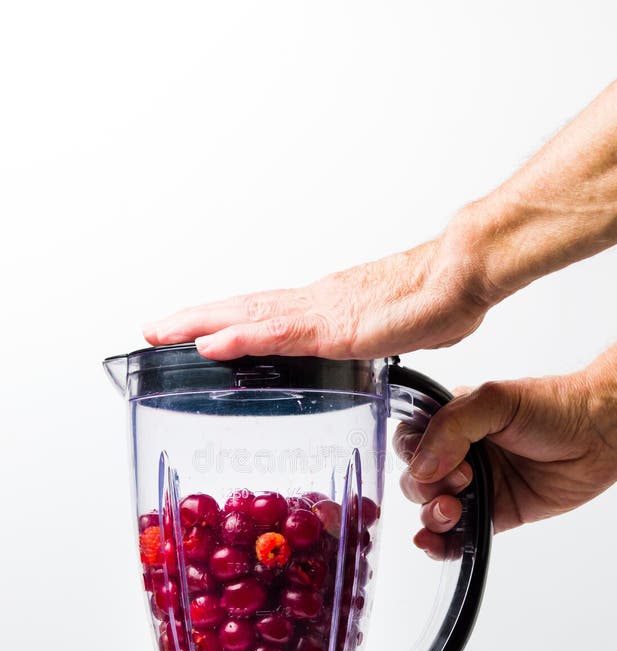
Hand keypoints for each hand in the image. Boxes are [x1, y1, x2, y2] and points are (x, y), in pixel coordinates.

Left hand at [142, 236, 495, 359]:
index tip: (192, 332)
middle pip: (242, 308)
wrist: (463, 273)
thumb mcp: (391, 333)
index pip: (263, 314)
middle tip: (154, 329)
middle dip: (194, 320)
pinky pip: (278, 334)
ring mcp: (321, 313)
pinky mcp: (335, 328)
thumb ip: (368, 343)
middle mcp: (314, 304)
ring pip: (248, 316)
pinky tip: (209, 345)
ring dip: (200, 324)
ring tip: (161, 332)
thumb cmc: (437, 300)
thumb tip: (365, 351)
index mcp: (325, 310)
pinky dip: (239, 337)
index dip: (225, 321)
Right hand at [396, 347, 616, 555]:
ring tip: (453, 511)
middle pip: (415, 481)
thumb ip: (452, 426)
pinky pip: (458, 535)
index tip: (438, 462)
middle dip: (427, 489)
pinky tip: (435, 543)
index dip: (414, 457)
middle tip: (463, 481)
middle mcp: (458, 454)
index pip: (409, 442)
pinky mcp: (494, 513)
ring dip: (432, 517)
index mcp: (452, 422)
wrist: (601, 433)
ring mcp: (476, 486)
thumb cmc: (555, 406)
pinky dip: (442, 544)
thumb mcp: (496, 401)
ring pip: (432, 510)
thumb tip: (422, 466)